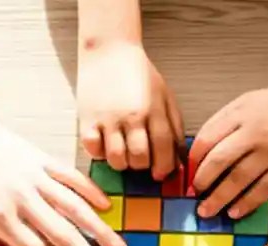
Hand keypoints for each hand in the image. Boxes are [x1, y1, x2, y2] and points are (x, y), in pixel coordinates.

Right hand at [77, 39, 183, 178]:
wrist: (109, 50)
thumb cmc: (139, 75)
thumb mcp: (165, 96)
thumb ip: (174, 127)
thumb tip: (181, 159)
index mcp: (153, 110)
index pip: (163, 150)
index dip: (164, 167)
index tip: (161, 173)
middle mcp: (131, 116)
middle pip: (140, 158)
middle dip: (142, 166)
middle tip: (140, 161)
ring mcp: (108, 118)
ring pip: (116, 159)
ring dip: (121, 163)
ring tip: (123, 153)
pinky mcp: (86, 118)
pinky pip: (93, 149)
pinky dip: (99, 153)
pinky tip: (105, 144)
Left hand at [190, 82, 267, 219]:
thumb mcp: (246, 103)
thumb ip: (223, 123)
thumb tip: (198, 152)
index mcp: (240, 115)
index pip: (207, 139)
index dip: (193, 160)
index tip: (188, 173)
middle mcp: (255, 134)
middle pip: (219, 161)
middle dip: (202, 182)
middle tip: (194, 195)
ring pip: (239, 180)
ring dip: (219, 198)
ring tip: (206, 211)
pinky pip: (263, 190)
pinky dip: (246, 203)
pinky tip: (234, 212)